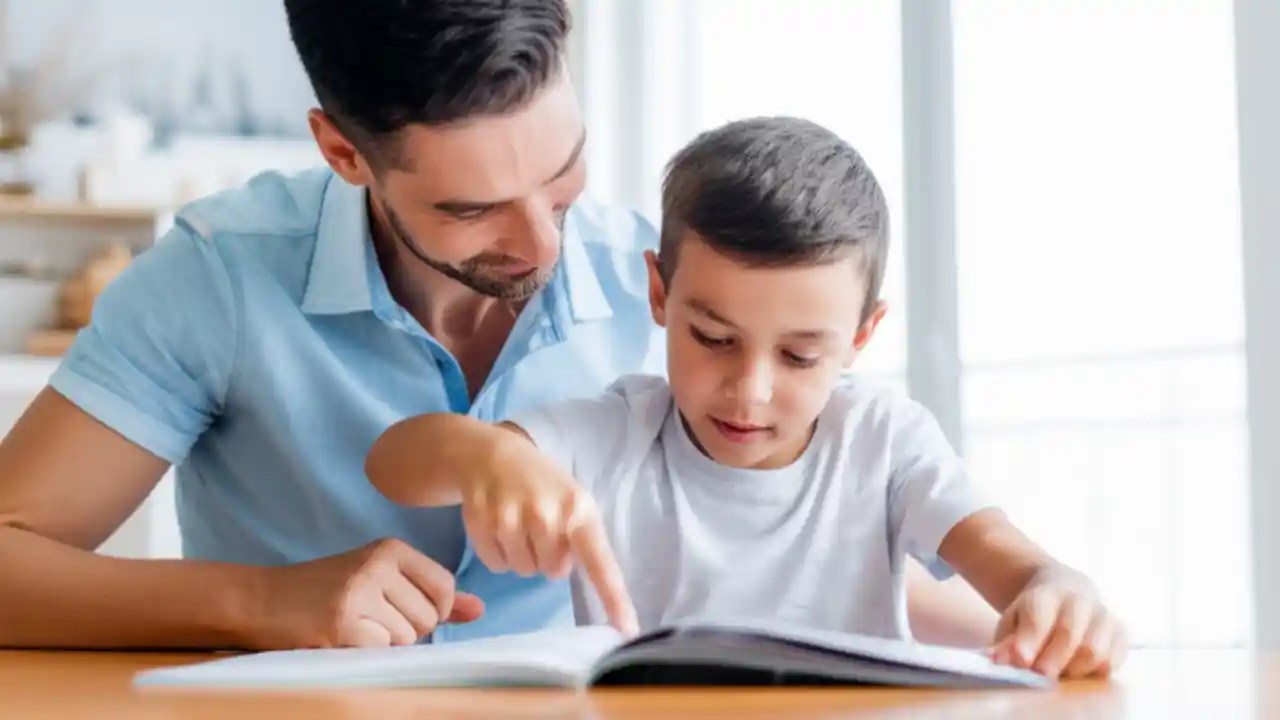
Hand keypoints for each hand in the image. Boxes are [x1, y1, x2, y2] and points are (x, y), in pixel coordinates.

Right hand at [245, 537, 483, 648]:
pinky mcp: (341, 622)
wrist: (261, 600)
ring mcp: (358, 592)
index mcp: (391, 548)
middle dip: (404, 631)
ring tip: (353, 627)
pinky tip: (341, 639)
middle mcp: (377, 564)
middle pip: (428, 618)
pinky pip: (381, 651)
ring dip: (384, 644)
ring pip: (407, 638)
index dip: (431, 611)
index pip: (444, 588)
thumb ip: (432, 595)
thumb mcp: (381, 581)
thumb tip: (479, 610)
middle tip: (367, 619)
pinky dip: (365, 653)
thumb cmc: (327, 592)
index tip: (399, 610)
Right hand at [462, 429, 638, 636]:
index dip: (614, 597)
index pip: (601, 561)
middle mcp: (547, 514)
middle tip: (541, 528)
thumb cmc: (543, 485)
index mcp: (579, 510)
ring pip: (524, 570)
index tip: (626, 629)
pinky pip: (496, 564)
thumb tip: (577, 579)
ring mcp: (512, 517)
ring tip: (520, 524)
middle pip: (553, 572)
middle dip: (548, 557)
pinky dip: (498, 553)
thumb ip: (581, 538)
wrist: (494, 455)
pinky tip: (499, 526)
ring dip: (523, 555)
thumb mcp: (572, 502)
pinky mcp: (482, 522)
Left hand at [989, 566, 1126, 678]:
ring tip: (1058, 674)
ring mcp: (1104, 616)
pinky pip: (1113, 661)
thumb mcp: (1013, 620)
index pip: (1039, 615)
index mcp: (1047, 593)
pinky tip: (1078, 672)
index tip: (1021, 661)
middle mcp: (1080, 601)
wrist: (1066, 590)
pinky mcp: (1120, 634)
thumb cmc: (1034, 613)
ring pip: (1095, 650)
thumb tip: (1000, 661)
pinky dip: (1094, 673)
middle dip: (1053, 659)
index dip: (1030, 639)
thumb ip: (1007, 641)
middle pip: (1069, 632)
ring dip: (1074, 670)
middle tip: (1040, 678)